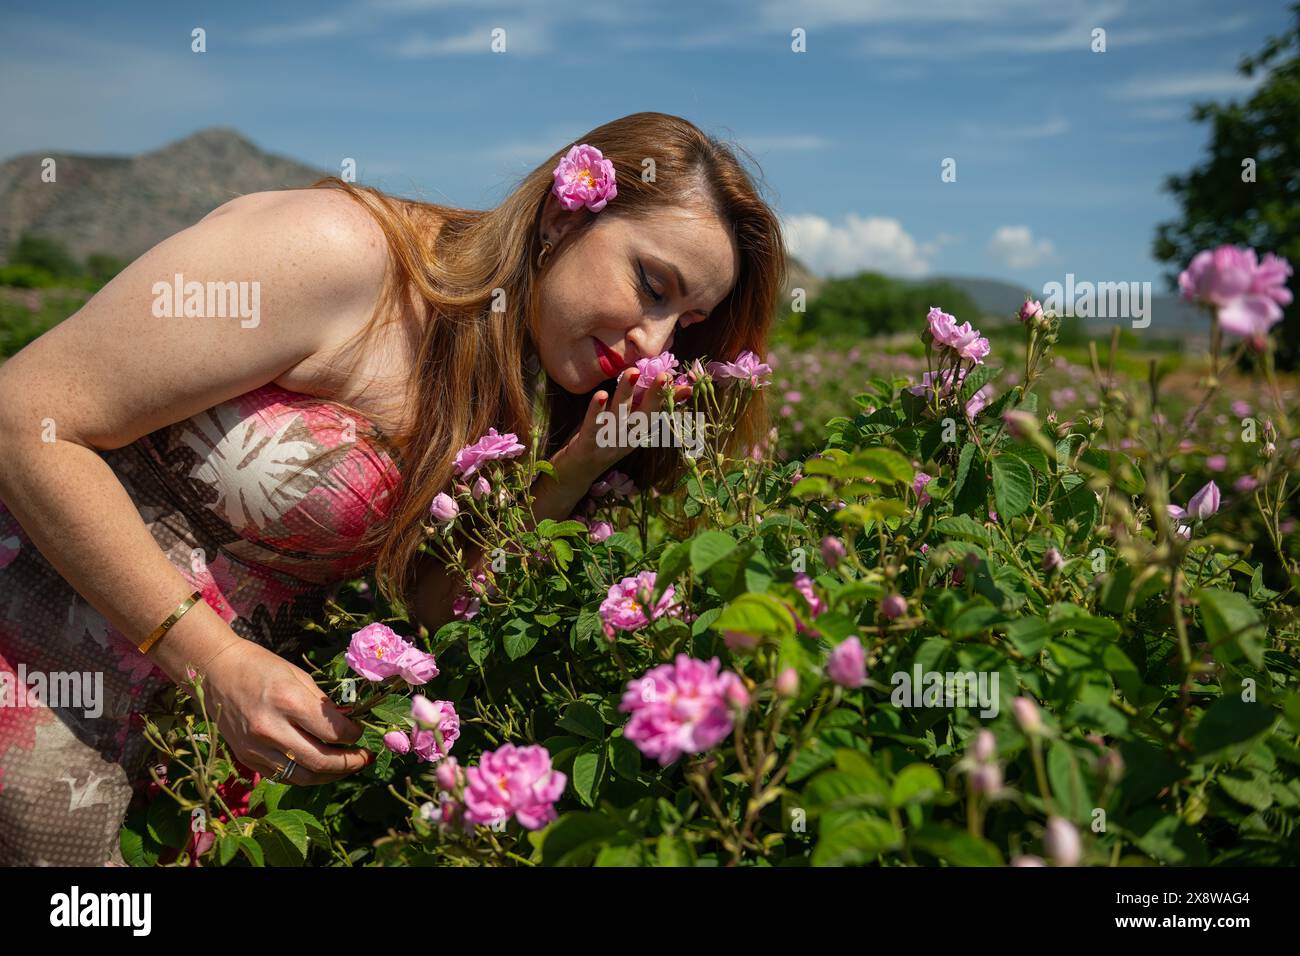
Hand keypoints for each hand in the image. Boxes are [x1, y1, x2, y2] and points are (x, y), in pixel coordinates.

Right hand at [202, 640, 372, 784]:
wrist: (215, 672)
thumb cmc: (260, 667)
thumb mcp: (298, 676)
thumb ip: (323, 704)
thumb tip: (349, 724)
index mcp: (287, 701)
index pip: (331, 731)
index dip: (353, 735)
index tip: (361, 732)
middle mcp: (270, 728)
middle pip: (320, 760)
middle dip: (349, 763)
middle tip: (364, 758)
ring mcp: (255, 748)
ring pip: (303, 776)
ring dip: (330, 775)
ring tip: (346, 767)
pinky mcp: (246, 758)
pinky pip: (283, 776)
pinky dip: (306, 775)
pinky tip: (319, 767)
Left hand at [550, 367, 692, 489]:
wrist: (574, 476)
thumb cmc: (600, 443)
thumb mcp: (624, 426)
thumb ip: (641, 406)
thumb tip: (666, 387)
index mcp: (636, 434)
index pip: (656, 413)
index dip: (669, 400)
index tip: (686, 386)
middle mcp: (626, 439)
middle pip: (643, 416)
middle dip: (654, 395)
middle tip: (664, 376)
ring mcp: (607, 443)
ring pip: (619, 416)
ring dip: (625, 393)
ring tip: (631, 372)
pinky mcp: (587, 445)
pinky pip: (592, 426)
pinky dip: (596, 412)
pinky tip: (601, 395)